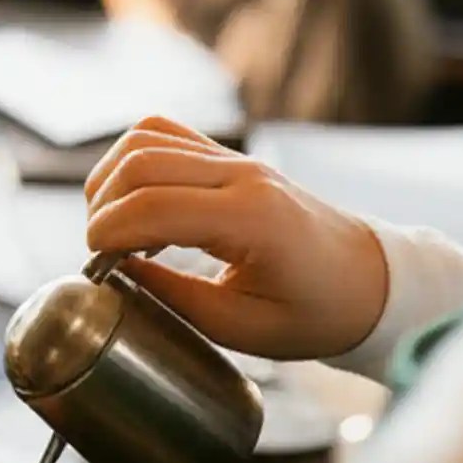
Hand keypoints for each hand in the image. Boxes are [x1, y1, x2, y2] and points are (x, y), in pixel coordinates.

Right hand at [85, 116, 387, 359]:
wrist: (367, 284)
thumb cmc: (314, 313)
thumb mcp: (239, 325)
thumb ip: (172, 297)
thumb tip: (117, 275)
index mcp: (251, 219)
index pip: (152, 205)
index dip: (106, 234)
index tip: (95, 267)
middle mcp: (242, 176)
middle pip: (141, 161)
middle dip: (101, 207)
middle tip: (100, 253)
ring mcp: (237, 160)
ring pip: (147, 137)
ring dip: (111, 179)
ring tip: (113, 229)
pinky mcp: (230, 159)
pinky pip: (165, 137)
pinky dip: (132, 165)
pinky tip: (136, 210)